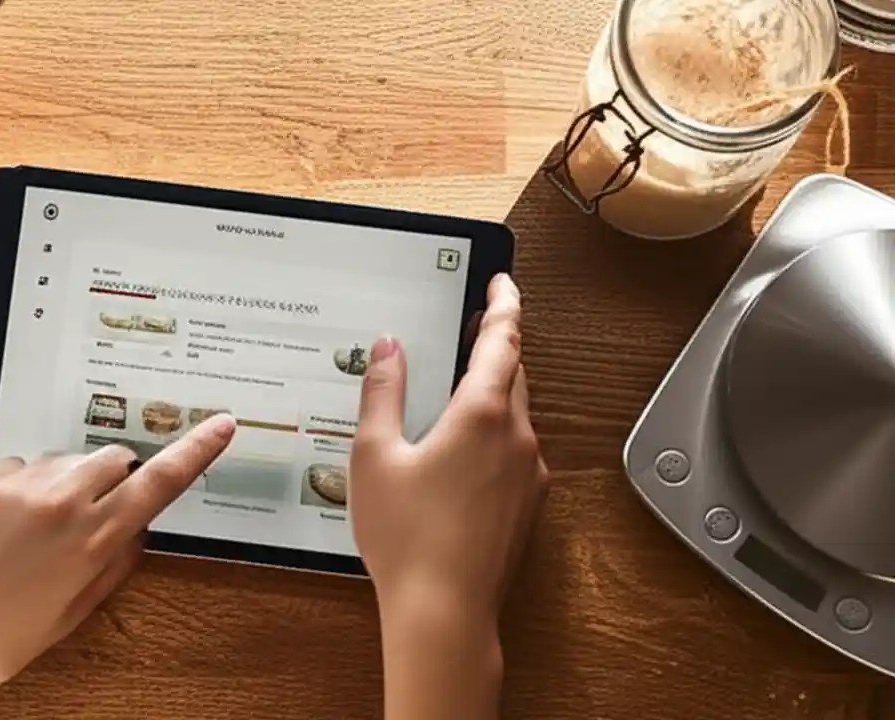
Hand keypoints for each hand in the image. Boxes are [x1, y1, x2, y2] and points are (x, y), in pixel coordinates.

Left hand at [0, 414, 235, 710]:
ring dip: (63, 484)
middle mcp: (56, 501)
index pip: (160, 483)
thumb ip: (109, 570)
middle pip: (113, 458)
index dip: (196, 451)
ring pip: (62, 461)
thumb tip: (136, 536)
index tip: (219, 426)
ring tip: (28, 536)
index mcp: (88, 541)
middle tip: (94, 513)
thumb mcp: (63, 620)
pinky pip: (15, 466)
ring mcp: (12, 483)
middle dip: (116, 477)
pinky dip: (17, 489)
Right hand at [352, 272, 546, 617]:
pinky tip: (459, 454)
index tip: (502, 280)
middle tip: (473, 326)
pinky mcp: (528, 505)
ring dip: (495, 391)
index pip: (505, 338)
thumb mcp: (375, 455)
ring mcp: (530, 474)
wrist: (444, 613)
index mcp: (483, 414)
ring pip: (518, 413)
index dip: (504, 302)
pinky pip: (516, 450)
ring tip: (457, 391)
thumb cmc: (406, 537)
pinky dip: (495, 433)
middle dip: (497, 344)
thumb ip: (383, 392)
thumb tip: (389, 346)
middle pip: (515, 372)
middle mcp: (518, 437)